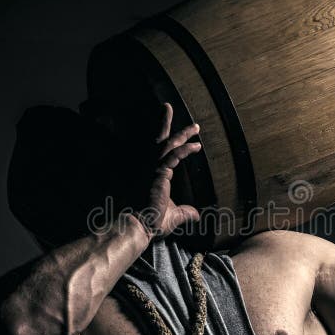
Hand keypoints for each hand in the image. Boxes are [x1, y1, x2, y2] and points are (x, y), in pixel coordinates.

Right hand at [134, 103, 201, 238]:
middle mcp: (147, 167)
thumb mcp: (172, 217)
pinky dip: (185, 149)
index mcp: (150, 174)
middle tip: (168, 107)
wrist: (137, 226)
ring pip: (167, 144)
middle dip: (165, 123)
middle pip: (158, 141)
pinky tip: (196, 146)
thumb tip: (197, 215)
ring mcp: (151, 168)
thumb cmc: (149, 222)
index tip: (186, 138)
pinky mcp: (156, 173)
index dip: (172, 142)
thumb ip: (185, 213)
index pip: (161, 153)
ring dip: (182, 133)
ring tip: (195, 126)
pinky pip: (173, 156)